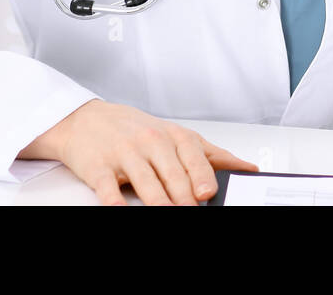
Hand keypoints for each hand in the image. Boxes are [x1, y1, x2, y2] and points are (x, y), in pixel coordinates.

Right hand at [29, 99, 259, 204]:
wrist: (86, 120)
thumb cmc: (135, 130)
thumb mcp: (175, 136)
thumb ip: (210, 155)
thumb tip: (246, 168)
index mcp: (173, 136)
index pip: (193, 157)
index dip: (202, 177)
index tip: (209, 193)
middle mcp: (150, 142)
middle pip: (171, 173)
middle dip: (183, 196)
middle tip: (192, 210)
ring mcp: (124, 153)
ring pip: (145, 180)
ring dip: (157, 201)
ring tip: (167, 213)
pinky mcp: (99, 166)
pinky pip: (108, 186)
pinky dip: (114, 200)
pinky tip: (120, 209)